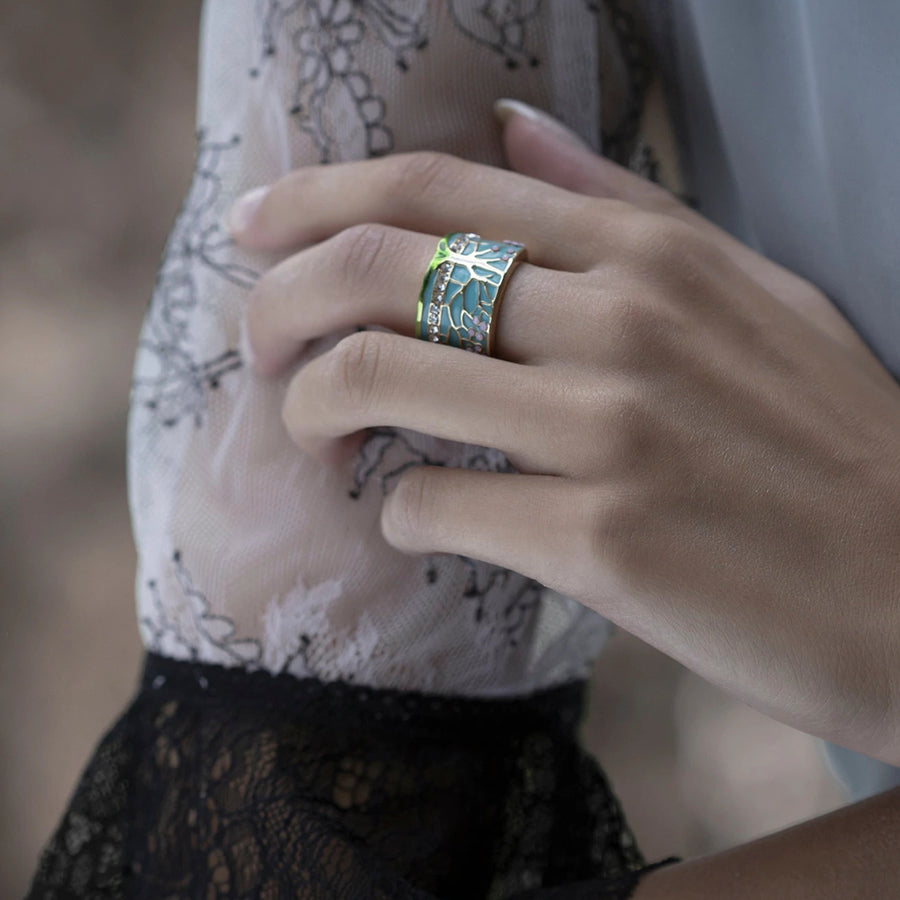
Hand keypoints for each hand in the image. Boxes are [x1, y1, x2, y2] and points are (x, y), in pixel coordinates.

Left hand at [227, 102, 899, 762]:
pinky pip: (434, 506)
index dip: (315, 202)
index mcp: (648, 254)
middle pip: (378, 271)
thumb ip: (617, 206)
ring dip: (312, 410)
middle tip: (260, 351)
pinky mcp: (603, 539)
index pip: (433, 191)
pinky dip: (395, 512)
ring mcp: (611, 429)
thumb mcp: (745, 292)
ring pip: (377, 381)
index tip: (253, 233)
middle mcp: (623, 321)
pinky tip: (415, 518)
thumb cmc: (828, 445)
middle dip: (279, 305)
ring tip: (317, 437)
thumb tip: (508, 132)